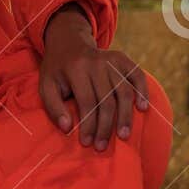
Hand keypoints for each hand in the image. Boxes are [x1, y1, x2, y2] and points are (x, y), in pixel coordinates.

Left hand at [37, 6, 149, 151]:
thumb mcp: (46, 85)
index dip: (88, 125)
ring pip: (123, 91)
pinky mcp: (122, 58)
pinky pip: (137, 75)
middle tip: (102, 146)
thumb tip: (67, 128)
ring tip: (123, 136)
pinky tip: (142, 108)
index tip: (87, 143)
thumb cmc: (57, 70)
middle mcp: (96, 63)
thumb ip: (53, 107)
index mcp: (76, 69)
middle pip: (106, 100)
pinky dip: (142, 91)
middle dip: (105, 127)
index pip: (87, 102)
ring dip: (125, 116)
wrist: (68, 42)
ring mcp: (111, 59)